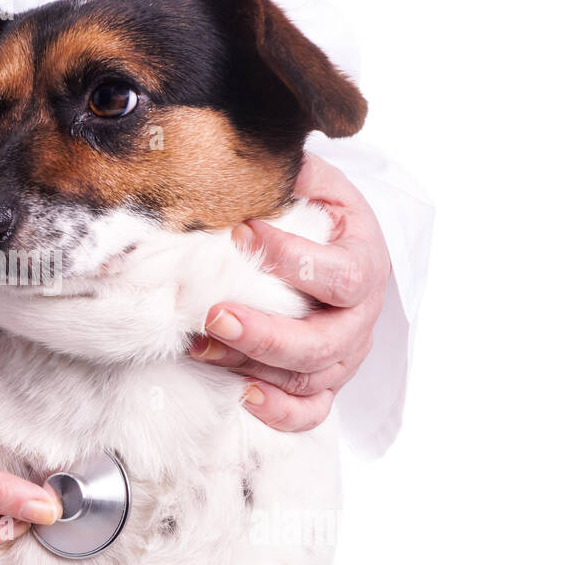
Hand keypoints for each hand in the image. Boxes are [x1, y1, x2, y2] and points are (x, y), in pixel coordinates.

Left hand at [190, 153, 389, 431]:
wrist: (348, 252)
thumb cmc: (323, 218)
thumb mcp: (318, 186)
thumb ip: (295, 173)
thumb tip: (252, 152)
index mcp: (363, 263)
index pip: (337, 273)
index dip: (291, 258)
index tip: (241, 233)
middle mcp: (359, 317)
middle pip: (323, 341)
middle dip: (266, 332)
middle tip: (214, 314)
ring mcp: (345, 354)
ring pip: (308, 378)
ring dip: (252, 366)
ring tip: (201, 346)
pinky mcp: (326, 380)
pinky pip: (312, 411)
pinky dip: (280, 412)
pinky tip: (243, 395)